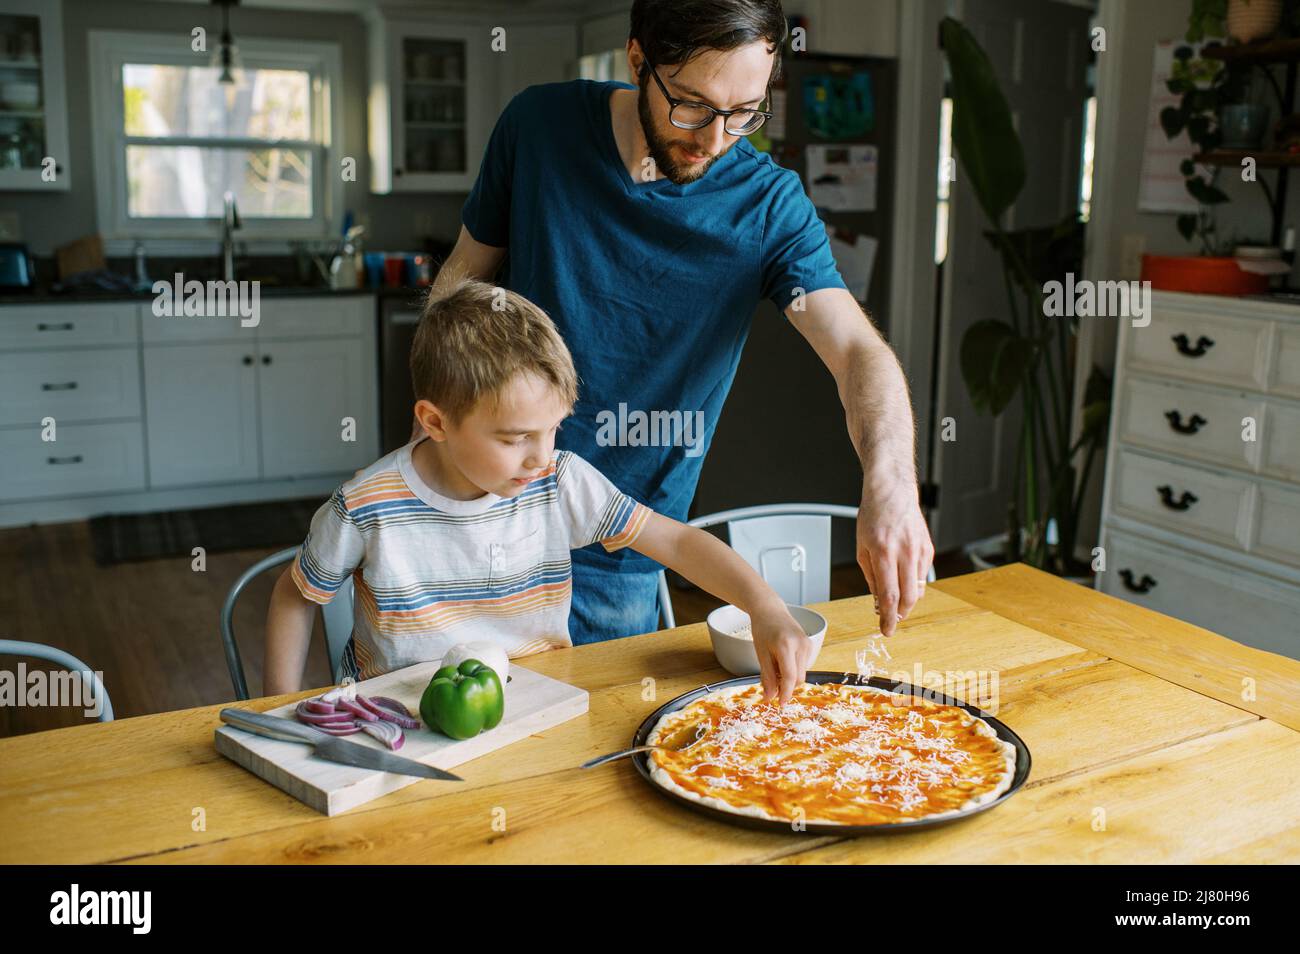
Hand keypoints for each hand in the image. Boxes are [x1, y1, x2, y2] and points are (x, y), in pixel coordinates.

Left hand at [749, 602, 814, 704]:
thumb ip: (767, 676)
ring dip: (790, 678)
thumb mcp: (761, 654)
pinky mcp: (810, 644)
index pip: (790, 676)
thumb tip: (770, 698)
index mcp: (786, 645)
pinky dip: (793, 669)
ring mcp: (808, 644)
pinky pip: (803, 665)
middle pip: (798, 678)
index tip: (780, 704)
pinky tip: (782, 661)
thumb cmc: (762, 630)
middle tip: (771, 687)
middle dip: (786, 687)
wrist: (770, 610)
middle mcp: (801, 644)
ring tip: (775, 668)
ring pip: (802, 673)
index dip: (786, 693)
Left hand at [857, 469, 933, 636]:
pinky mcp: (928, 549)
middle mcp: (904, 552)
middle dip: (900, 614)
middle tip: (891, 619)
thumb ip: (871, 577)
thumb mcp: (862, 548)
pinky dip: (913, 583)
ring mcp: (919, 551)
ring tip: (895, 598)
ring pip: (918, 589)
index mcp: (883, 553)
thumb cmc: (873, 517)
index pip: (889, 595)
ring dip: (907, 600)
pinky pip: (922, 576)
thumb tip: (878, 601)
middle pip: (908, 597)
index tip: (886, 630)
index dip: (888, 618)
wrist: (892, 493)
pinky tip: (903, 577)